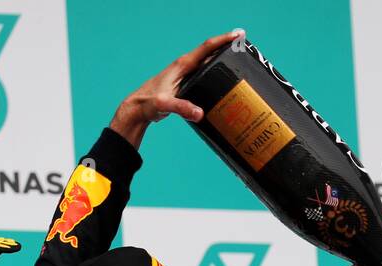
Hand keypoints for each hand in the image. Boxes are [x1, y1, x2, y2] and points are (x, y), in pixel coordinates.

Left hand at [109, 28, 244, 147]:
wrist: (137, 108)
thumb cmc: (148, 103)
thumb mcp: (164, 105)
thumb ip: (181, 108)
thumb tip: (199, 113)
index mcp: (182, 66)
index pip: (206, 48)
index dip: (223, 40)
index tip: (238, 36)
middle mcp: (184, 67)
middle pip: (209, 52)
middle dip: (226, 46)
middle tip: (244, 46)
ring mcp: (184, 75)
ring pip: (207, 63)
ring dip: (222, 59)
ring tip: (238, 59)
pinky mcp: (184, 84)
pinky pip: (204, 74)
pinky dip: (215, 72)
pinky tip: (223, 80)